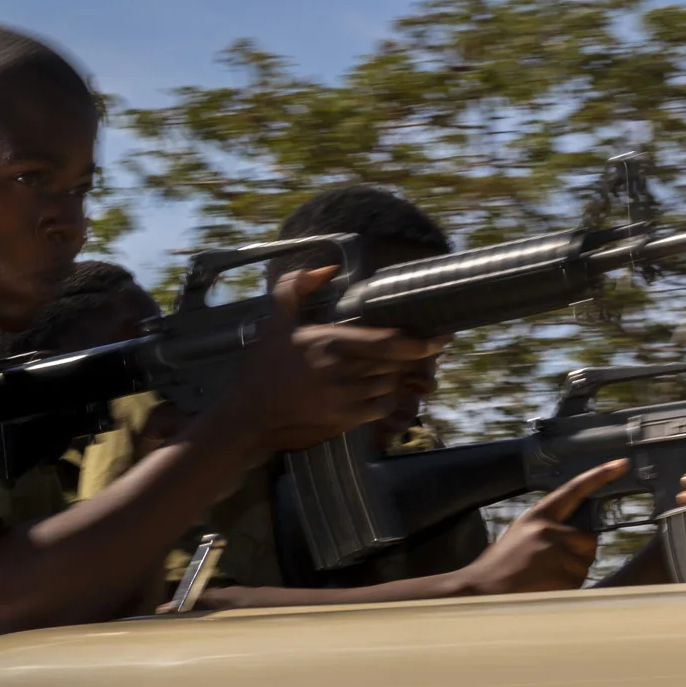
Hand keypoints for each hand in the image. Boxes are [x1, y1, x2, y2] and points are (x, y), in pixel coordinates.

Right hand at [204, 267, 446, 455]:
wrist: (246, 417)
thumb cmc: (261, 369)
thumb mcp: (274, 322)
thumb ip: (296, 288)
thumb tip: (328, 267)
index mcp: (330, 342)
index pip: (389, 342)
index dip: (419, 341)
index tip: (439, 337)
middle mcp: (342, 371)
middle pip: (394, 364)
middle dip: (408, 359)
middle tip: (418, 353)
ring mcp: (344, 398)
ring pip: (389, 385)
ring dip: (394, 378)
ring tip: (390, 372)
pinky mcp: (343, 420)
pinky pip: (380, 408)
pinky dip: (385, 400)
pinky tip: (377, 393)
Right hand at [452, 459, 620, 595]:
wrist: (479, 591)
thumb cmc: (497, 567)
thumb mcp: (517, 536)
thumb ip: (546, 530)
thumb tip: (576, 538)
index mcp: (537, 516)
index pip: (573, 490)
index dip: (599, 475)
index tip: (621, 464)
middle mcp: (548, 530)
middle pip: (588, 540)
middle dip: (577, 555)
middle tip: (550, 567)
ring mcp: (556, 552)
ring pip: (584, 564)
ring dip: (570, 574)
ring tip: (541, 579)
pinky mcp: (561, 574)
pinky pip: (579, 582)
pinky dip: (566, 589)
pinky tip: (543, 588)